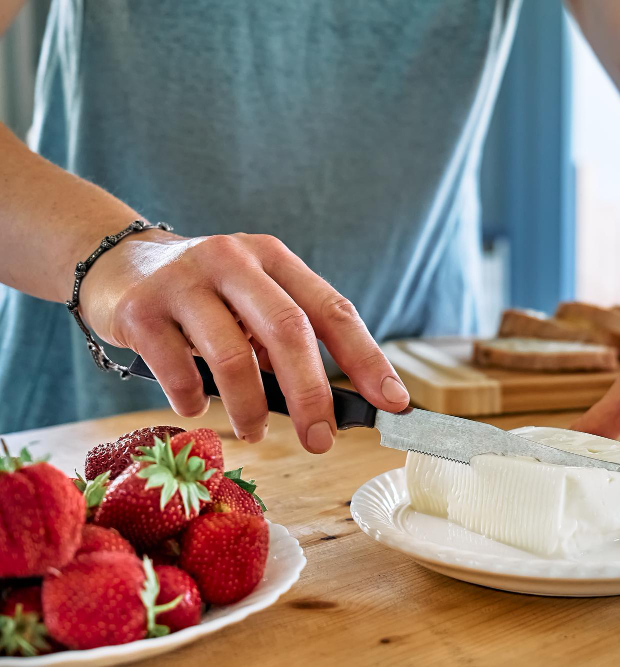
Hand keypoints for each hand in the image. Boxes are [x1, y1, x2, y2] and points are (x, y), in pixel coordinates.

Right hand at [78, 230, 409, 452]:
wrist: (116, 265)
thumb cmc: (205, 297)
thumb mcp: (252, 300)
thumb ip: (288, 339)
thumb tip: (334, 406)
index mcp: (274, 259)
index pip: (333, 310)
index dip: (367, 359)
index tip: (394, 402)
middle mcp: (233, 260)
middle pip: (288, 330)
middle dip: (311, 394)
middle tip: (320, 440)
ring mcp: (184, 281)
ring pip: (232, 356)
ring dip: (250, 408)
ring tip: (254, 432)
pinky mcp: (140, 309)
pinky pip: (177, 369)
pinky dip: (193, 400)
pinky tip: (196, 407)